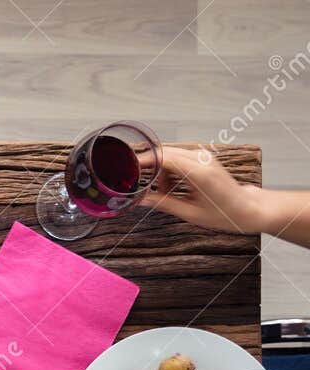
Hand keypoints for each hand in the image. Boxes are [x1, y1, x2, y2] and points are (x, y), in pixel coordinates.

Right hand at [144, 147, 263, 234]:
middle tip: (134, 180)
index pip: (164, 157)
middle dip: (148, 165)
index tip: (127, 168)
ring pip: (170, 154)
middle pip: (165, 152)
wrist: (246, 208)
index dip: (144, 161)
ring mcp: (204, 157)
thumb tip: (141, 200)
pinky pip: (179, 158)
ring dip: (159, 170)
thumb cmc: (223, 213)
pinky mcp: (204, 159)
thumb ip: (164, 203)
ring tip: (160, 192)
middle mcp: (202, 160)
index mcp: (199, 172)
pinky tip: (169, 186)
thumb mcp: (190, 213)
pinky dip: (169, 170)